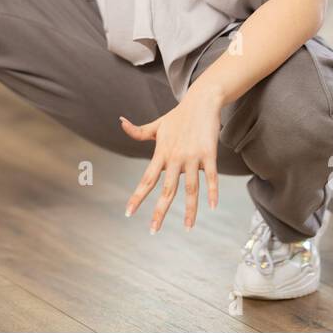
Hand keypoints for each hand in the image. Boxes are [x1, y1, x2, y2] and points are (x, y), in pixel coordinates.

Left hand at [120, 88, 221, 232]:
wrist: (201, 101)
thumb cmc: (178, 116)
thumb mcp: (156, 124)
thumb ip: (138, 131)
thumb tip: (120, 122)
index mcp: (161, 153)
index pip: (147, 179)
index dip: (137, 197)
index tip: (128, 213)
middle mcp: (175, 157)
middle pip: (166, 189)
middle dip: (159, 211)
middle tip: (153, 230)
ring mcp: (193, 156)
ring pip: (190, 188)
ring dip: (189, 209)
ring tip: (187, 228)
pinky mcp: (209, 154)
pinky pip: (211, 177)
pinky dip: (212, 192)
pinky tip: (212, 207)